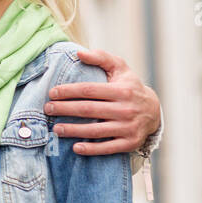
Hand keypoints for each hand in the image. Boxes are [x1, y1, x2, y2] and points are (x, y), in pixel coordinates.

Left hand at [44, 48, 160, 155]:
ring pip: (95, 131)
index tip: (52, 93)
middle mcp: (126, 109)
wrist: (154, 111)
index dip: (68, 91)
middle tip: (47, 109)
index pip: (89, 90)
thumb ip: (101, 58)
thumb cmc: (129, 87)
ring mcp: (129, 127)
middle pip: (89, 110)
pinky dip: (91, 149)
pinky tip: (75, 147)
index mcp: (122, 90)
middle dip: (65, 109)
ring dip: (73, 130)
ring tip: (56, 129)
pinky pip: (108, 148)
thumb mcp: (120, 69)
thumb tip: (79, 53)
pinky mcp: (130, 143)